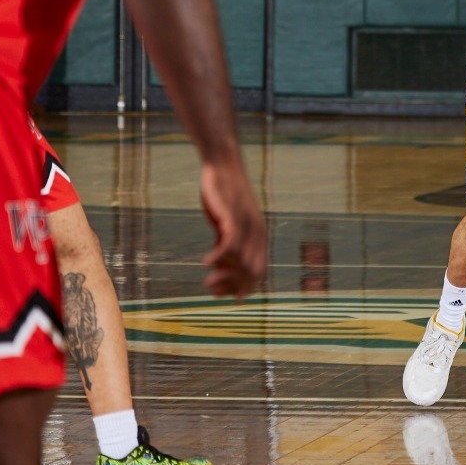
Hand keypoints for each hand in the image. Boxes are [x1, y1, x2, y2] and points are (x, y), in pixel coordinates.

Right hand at [198, 162, 267, 298]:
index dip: (247, 288)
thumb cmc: (224, 197)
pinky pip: (230, 243)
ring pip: (242, 261)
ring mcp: (246, 224)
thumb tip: (221, 270)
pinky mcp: (232, 216)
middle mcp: (257, 233)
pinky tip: (206, 263)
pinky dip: (219, 258)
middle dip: (234, 287)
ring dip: (224, 278)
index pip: (259, 271)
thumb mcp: (227, 225)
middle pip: (253, 271)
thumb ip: (228, 245)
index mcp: (259, 237)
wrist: (222, 166)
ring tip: (207, 283)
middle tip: (212, 290)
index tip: (230, 298)